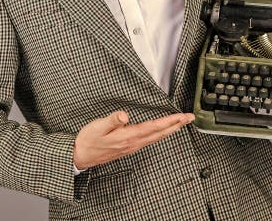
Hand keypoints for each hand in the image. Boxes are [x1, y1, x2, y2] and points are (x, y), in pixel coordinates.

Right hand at [73, 111, 193, 169]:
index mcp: (128, 137)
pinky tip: (163, 131)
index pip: (153, 127)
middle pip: (160, 133)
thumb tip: (125, 116)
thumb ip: (112, 121)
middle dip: (176, 125)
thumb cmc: (89, 140)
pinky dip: (161, 133)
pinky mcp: (130, 147)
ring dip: (171, 129)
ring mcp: (132, 146)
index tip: (181, 116)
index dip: (169, 121)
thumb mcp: (97, 127)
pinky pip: (151, 140)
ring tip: (181, 123)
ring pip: (157, 137)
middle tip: (190, 118)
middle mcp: (133, 143)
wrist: (81, 156)